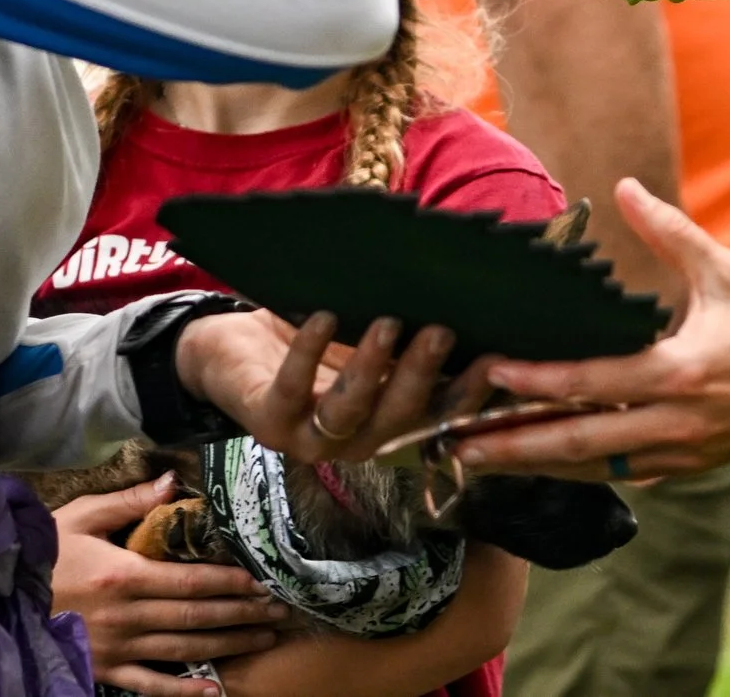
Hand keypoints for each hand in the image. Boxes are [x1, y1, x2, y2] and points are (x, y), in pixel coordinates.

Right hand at [50, 470, 286, 696]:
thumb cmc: (42, 552)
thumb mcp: (81, 515)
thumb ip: (129, 500)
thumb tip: (171, 481)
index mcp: (125, 574)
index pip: (191, 581)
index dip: (230, 583)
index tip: (262, 581)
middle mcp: (128, 615)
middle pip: (197, 616)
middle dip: (241, 613)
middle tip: (278, 610)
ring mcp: (118, 648)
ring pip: (184, 650)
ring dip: (228, 645)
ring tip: (263, 638)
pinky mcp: (105, 671)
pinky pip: (150, 686)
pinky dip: (184, 692)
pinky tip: (215, 692)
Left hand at [176, 308, 456, 462]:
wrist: (231, 351)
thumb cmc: (312, 338)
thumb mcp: (363, 334)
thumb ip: (405, 328)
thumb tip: (460, 289)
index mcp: (389, 422)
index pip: (439, 413)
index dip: (470, 391)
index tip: (499, 357)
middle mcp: (357, 441)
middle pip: (399, 415)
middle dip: (422, 373)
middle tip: (441, 329)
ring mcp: (311, 439)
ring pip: (350, 410)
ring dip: (372, 368)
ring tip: (387, 323)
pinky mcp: (268, 422)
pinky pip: (292, 390)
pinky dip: (308, 352)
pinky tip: (323, 318)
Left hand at [447, 179, 729, 480]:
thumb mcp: (722, 271)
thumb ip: (668, 232)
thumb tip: (625, 187)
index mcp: (678, 373)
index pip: (593, 384)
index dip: (539, 383)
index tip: (492, 374)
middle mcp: (673, 423)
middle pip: (580, 443)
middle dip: (515, 446)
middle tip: (458, 443)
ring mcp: (678, 453)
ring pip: (594, 469)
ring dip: (536, 467)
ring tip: (480, 461)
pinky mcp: (684, 467)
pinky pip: (621, 476)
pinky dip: (577, 473)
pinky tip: (540, 468)